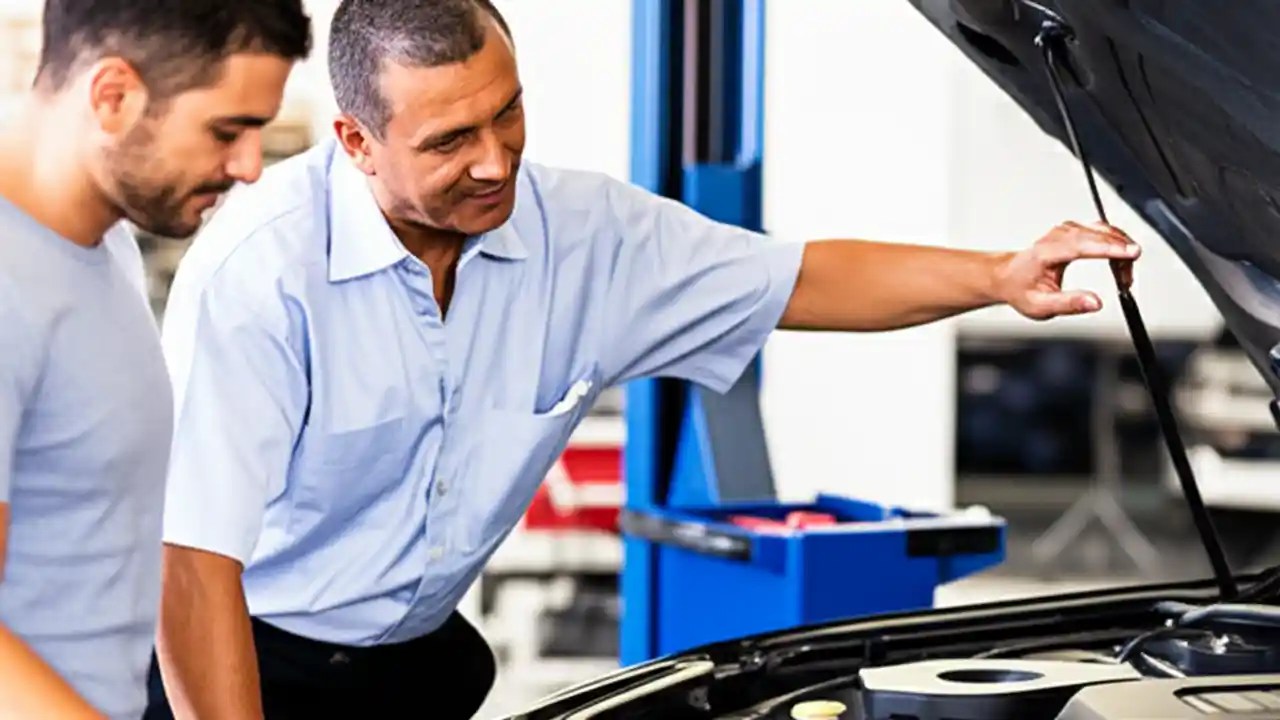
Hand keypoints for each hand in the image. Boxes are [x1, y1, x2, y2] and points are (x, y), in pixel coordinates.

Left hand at [995, 221, 1139, 319]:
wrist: (1008, 277)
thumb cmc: (1021, 290)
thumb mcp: (1041, 306)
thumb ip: (1069, 304)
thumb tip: (1096, 302)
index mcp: (1045, 253)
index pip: (1082, 244)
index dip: (1110, 248)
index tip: (1131, 253)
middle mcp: (1056, 236)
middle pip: (1098, 235)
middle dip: (1120, 255)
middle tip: (1127, 280)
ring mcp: (1065, 230)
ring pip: (1104, 231)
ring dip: (1120, 251)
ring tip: (1124, 277)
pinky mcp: (1074, 230)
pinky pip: (1102, 232)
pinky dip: (1116, 245)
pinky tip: (1120, 263)